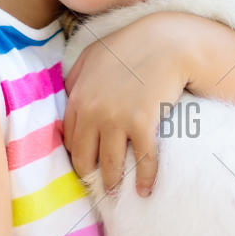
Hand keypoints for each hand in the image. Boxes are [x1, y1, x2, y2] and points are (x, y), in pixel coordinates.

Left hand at [62, 13, 196, 197]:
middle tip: (97, 187)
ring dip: (113, 183)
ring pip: (110, 164)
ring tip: (117, 193)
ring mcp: (117, 119)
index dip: (77, 156)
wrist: (166, 42)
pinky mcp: (142, 124)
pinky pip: (142, 160)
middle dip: (90, 176)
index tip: (85, 166)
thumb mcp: (94, 55)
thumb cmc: (131, 46)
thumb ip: (77, 77)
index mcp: (78, 96)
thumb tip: (68, 95)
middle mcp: (93, 112)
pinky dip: (144, 179)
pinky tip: (145, 190)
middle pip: (85, 157)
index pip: (70, 138)